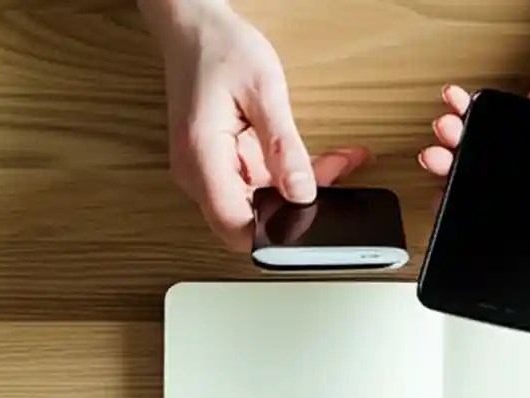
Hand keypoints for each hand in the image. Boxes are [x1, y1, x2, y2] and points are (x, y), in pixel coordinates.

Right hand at [140, 0, 366, 249]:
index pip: (236, 225)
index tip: (313, 225)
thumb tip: (303, 192)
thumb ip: (284, 147)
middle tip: (336, 181)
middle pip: (251, 219)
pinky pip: (258, 185)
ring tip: (336, 162)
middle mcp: (198, 174)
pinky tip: (316, 159)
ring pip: (259, 204)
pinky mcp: (221, 166)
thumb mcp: (264, 92)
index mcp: (202, 158)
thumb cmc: (220, 50)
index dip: (275, 235)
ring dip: (299, 191)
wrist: (193, 29)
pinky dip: (288, 176)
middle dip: (298, 210)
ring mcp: (208, 172)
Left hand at [419, 1, 529, 255]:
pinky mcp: (514, 120)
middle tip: (438, 167)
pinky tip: (454, 104)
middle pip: (488, 191)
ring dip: (451, 146)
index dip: (489, 224)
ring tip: (444, 131)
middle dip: (456, 182)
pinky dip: (462, 112)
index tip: (458, 218)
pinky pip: (481, 121)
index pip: (525, 224)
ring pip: (477, 157)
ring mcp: (524, 150)